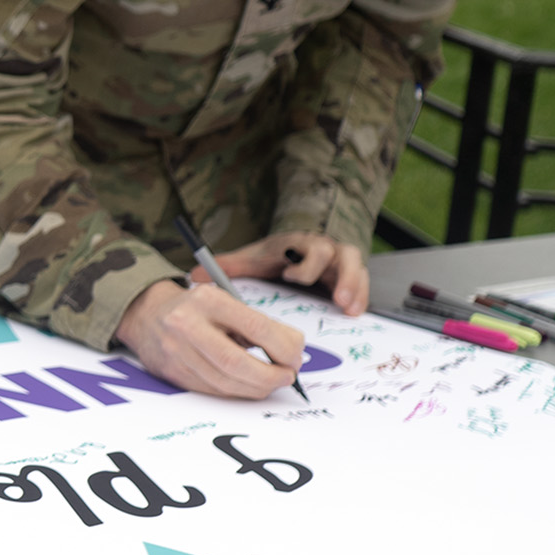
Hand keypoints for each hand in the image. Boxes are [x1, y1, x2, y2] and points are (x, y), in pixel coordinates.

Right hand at [116, 279, 305, 399]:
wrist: (146, 314)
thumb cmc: (197, 309)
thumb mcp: (227, 303)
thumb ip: (261, 324)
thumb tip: (294, 351)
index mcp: (208, 300)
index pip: (256, 327)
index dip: (283, 349)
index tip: (294, 359)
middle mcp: (187, 324)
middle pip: (237, 362)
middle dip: (270, 376)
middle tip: (286, 377)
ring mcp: (176, 350)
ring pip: (225, 382)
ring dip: (256, 388)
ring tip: (269, 382)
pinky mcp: (172, 372)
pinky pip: (212, 390)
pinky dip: (236, 391)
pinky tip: (246, 385)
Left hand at [193, 231, 368, 315]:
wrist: (296, 244)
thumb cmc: (274, 254)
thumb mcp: (253, 258)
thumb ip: (228, 266)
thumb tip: (193, 275)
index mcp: (298, 243)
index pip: (308, 247)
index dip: (304, 263)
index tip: (292, 276)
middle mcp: (323, 248)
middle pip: (339, 254)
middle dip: (339, 276)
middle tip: (337, 298)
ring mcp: (338, 259)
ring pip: (355, 266)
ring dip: (355, 286)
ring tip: (350, 308)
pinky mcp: (349, 273)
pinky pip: (362, 281)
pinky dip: (361, 295)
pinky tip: (355, 312)